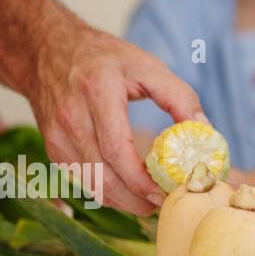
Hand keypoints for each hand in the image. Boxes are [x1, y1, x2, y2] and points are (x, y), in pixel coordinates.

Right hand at [30, 21, 203, 215]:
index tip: (164, 190)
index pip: (115, 148)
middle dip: (132, 197)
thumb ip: (179, 96)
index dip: (139, 177)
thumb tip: (204, 128)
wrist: (49, 51)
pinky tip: (127, 192)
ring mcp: (57, 135)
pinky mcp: (52, 146)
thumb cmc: (105, 57)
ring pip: (88, 182)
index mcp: (97, 92)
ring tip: (149, 203)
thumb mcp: (148, 65)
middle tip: (161, 204)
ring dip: (120, 200)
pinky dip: (104, 191)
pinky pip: (80, 179)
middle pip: (100, 172)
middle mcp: (71, 117)